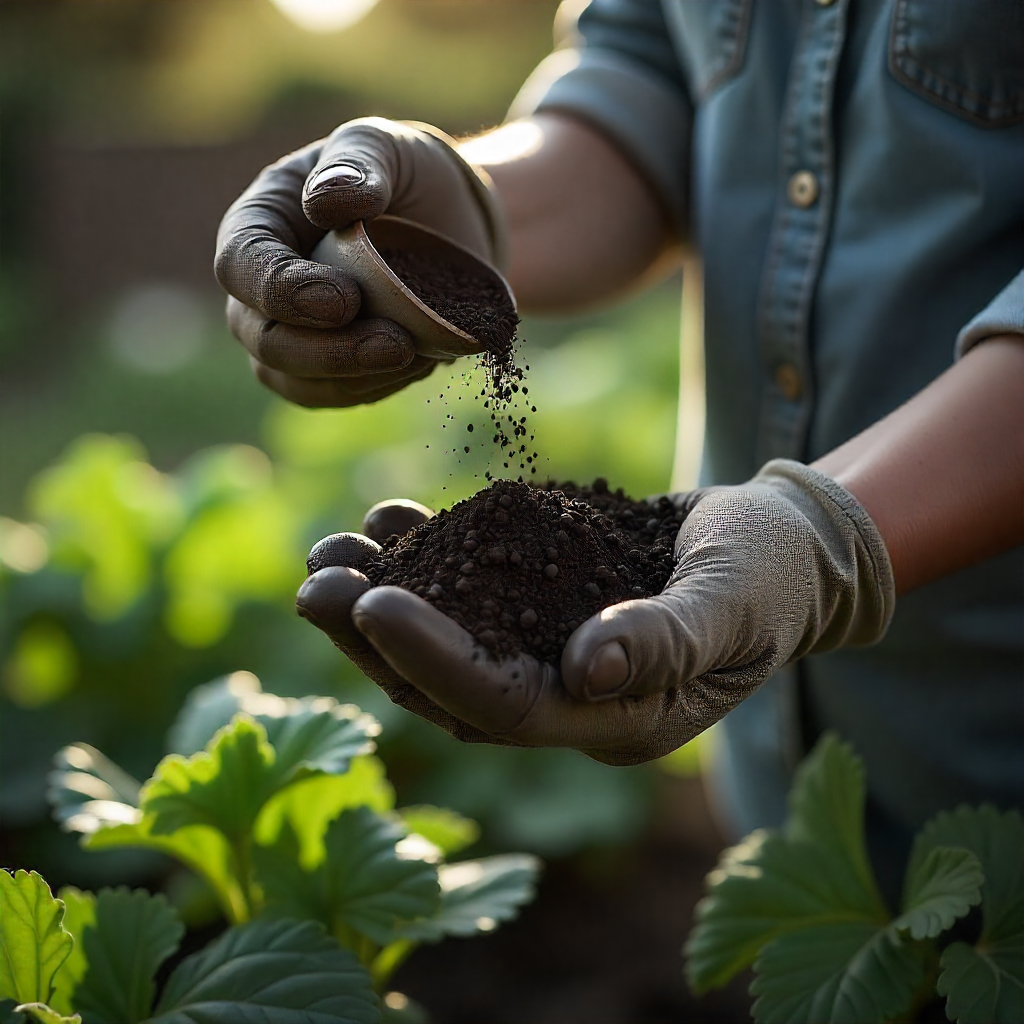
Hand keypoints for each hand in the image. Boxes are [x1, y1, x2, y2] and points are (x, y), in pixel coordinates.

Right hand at [215, 118, 501, 406]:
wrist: (453, 225)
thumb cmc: (409, 176)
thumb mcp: (388, 146)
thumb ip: (358, 162)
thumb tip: (326, 203)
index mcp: (260, 223)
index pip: (241, 265)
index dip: (281, 291)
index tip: (344, 301)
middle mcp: (262, 286)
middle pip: (262, 337)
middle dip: (323, 351)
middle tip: (393, 344)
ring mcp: (293, 333)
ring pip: (293, 379)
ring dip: (350, 378)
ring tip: (412, 355)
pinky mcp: (330, 369)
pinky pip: (332, 395)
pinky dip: (370, 389)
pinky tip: (416, 366)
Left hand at [296, 463, 894, 764]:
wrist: (775, 546)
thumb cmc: (768, 577)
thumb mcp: (733, 601)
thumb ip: (669, 636)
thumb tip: (587, 669)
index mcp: (614, 719)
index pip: (503, 705)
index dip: (434, 660)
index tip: (374, 603)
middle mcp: (565, 695)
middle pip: (449, 683)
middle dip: (376, 638)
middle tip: (315, 584)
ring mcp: (545, 649)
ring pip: (443, 638)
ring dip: (378, 598)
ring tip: (325, 552)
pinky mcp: (538, 601)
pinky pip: (466, 589)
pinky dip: (422, 555)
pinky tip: (386, 515)